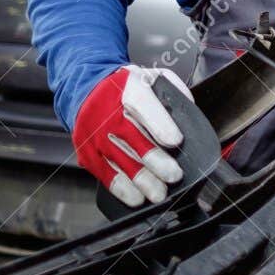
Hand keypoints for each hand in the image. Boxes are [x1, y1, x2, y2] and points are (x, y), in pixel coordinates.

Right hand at [72, 64, 193, 205]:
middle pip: (132, 138)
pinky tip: (136, 197)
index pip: (143, 106)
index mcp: (128, 88)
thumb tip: (188, 113)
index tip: (175, 141)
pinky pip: (105, 173)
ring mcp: (95, 134)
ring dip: (141, 180)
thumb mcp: (151, 78)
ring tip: (159, 193)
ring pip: (119, 160)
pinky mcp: (87, 152)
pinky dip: (121, 188)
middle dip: (155, 159)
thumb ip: (172, 91)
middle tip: (173, 174)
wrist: (86, 90)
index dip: (160, 125)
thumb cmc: (126, 88)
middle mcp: (108, 112)